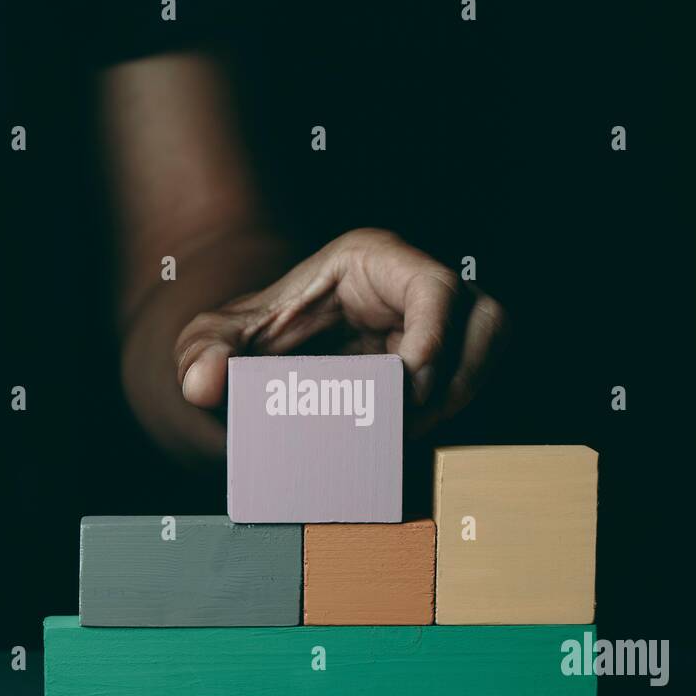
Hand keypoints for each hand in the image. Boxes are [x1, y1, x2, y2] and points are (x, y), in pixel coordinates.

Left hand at [173, 228, 505, 429]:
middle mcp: (415, 284)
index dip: (435, 334)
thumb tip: (204, 383)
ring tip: (404, 434)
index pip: (434, 285)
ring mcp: (440, 321)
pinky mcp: (448, 358)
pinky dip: (451, 411)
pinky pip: (476, 380)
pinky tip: (406, 436)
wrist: (262, 358)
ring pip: (491, 350)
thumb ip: (204, 354)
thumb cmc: (247, 337)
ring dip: (459, 398)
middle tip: (403, 424)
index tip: (409, 381)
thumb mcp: (216, 339)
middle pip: (483, 320)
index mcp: (372, 260)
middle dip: (454, 379)